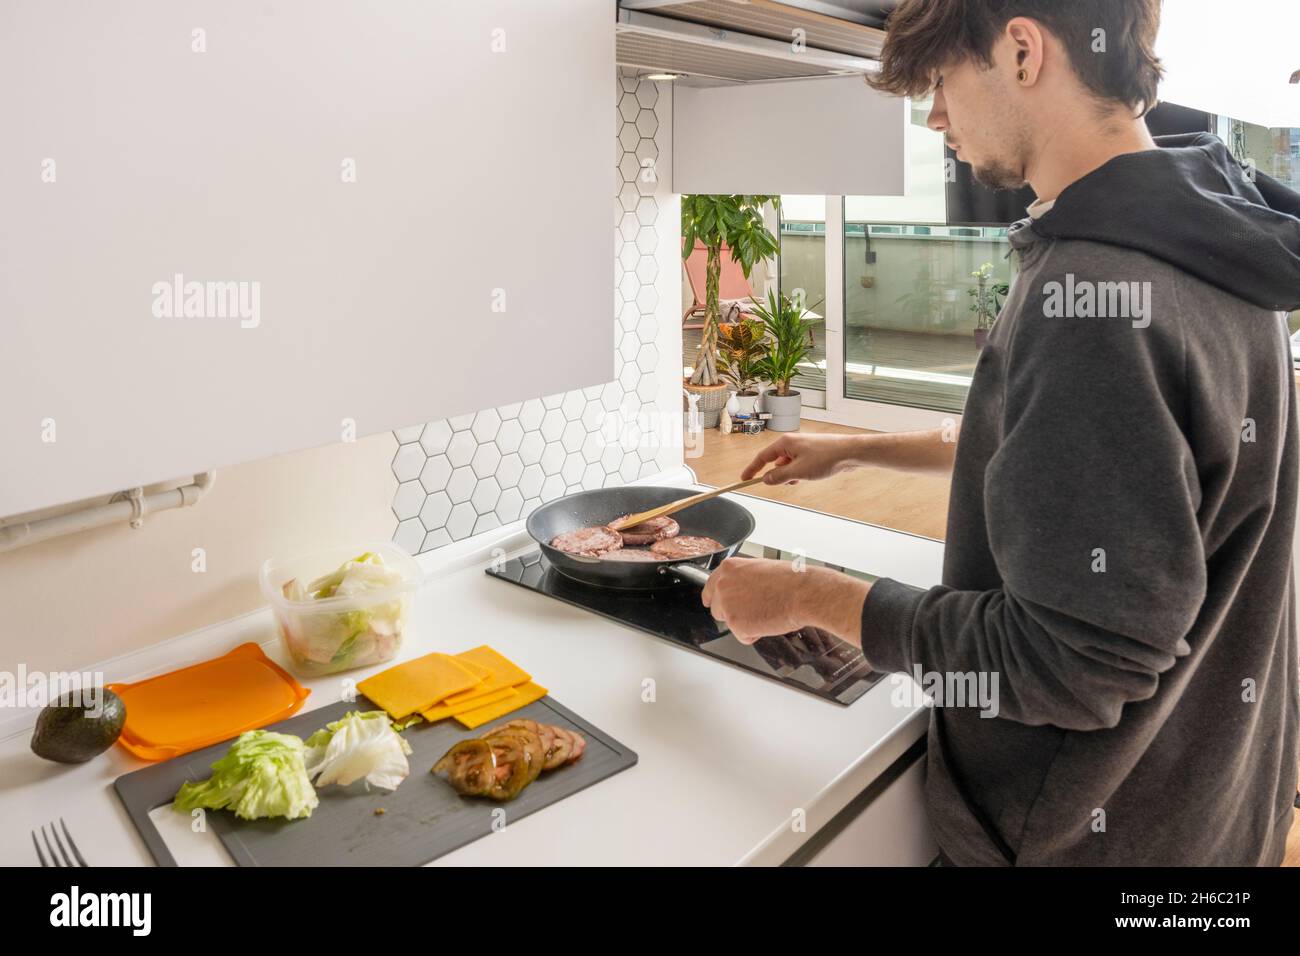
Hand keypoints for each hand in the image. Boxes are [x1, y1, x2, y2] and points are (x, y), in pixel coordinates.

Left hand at [700, 558, 811, 643]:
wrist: (802, 593)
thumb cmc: (790, 580)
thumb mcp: (761, 569)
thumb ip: (743, 579)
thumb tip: (741, 590)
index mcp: (729, 568)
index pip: (711, 586)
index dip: (714, 597)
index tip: (712, 602)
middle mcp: (723, 585)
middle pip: (717, 608)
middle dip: (733, 613)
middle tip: (754, 611)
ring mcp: (727, 605)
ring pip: (729, 622)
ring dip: (744, 623)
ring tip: (766, 613)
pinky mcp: (735, 624)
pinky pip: (742, 636)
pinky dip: (755, 634)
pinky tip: (768, 621)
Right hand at [740, 433, 862, 484]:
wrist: (850, 453)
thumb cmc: (826, 458)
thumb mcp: (798, 472)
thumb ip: (779, 477)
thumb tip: (767, 479)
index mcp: (785, 443)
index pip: (762, 457)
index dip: (752, 469)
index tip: (744, 479)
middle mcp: (792, 442)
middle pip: (775, 462)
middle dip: (779, 475)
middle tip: (787, 483)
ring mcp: (802, 447)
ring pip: (788, 465)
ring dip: (791, 475)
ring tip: (803, 478)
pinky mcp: (812, 452)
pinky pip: (798, 464)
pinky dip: (799, 473)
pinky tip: (810, 476)